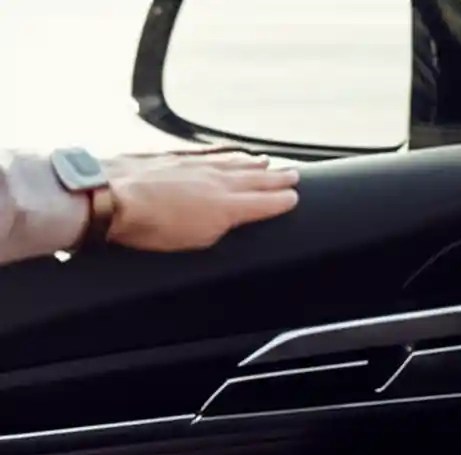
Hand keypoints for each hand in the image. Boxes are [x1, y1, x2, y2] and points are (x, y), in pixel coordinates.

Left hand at [103, 147, 299, 251]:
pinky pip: (209, 151)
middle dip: (276, 178)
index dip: (282, 200)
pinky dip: (225, 151)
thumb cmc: (149, 226)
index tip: (294, 197)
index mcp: (228, 206)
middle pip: (256, 179)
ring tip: (266, 163)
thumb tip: (232, 218)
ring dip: (253, 163)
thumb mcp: (195, 240)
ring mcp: (196, 164)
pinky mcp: (174, 155)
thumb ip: (221, 227)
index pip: (265, 202)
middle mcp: (218, 180)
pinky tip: (230, 151)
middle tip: (292, 175)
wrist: (109, 196)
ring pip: (234, 161)